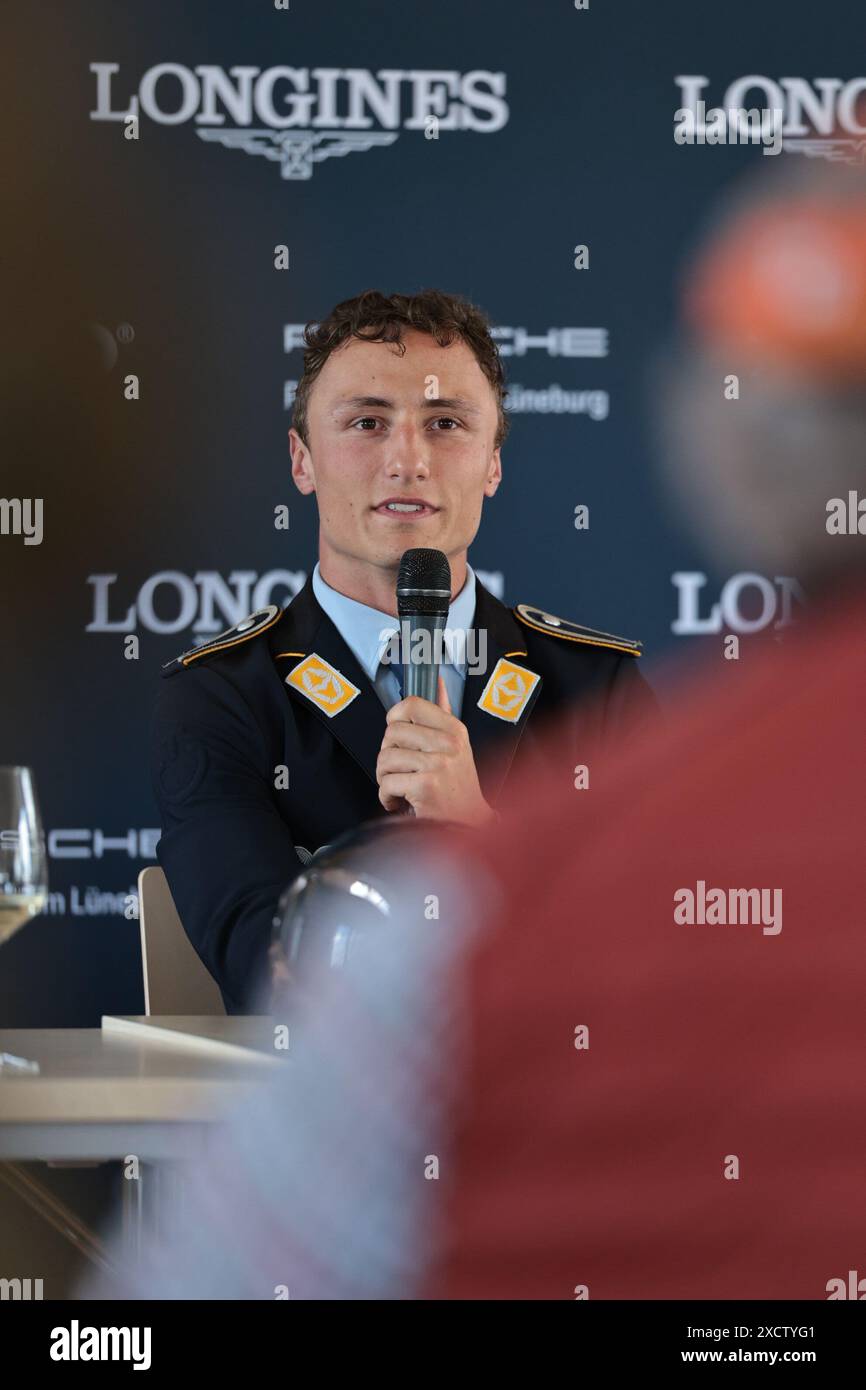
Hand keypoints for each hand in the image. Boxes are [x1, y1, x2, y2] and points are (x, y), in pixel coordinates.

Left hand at [376, 675, 495, 827]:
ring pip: (385, 759)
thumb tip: (438, 684)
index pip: (411, 705)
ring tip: (401, 787)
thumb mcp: (457, 747)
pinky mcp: (426, 786)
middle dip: (387, 756)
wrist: (469, 825)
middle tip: (400, 770)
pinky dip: (387, 798)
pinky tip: (402, 802)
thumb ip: (443, 715)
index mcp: (454, 730)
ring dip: (385, 779)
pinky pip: (387, 783)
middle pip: (391, 733)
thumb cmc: (458, 788)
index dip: (394, 719)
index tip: (397, 736)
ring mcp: (438, 764)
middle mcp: (449, 744)